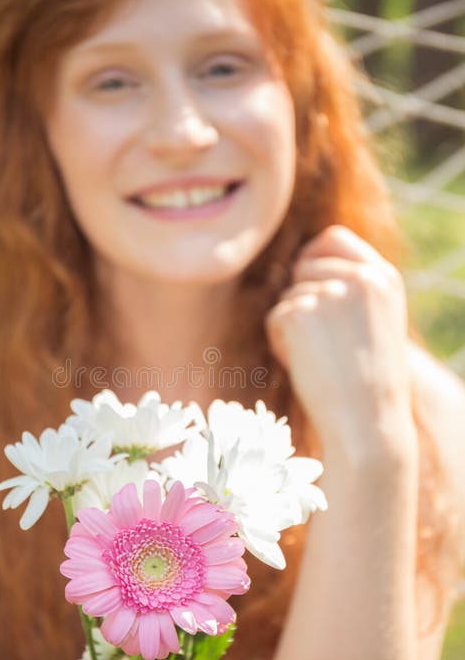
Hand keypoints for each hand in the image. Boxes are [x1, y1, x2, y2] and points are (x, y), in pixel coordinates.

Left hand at [265, 225, 413, 457]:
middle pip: (303, 266)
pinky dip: (281, 343)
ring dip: (292, 325)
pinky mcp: (302, 312)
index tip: (306, 280)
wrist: (367, 421)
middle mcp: (361, 278)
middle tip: (321, 339)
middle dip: (301, 298)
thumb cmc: (367, 381)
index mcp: (384, 277)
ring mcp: (332, 293)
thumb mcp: (374, 321)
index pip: (333, 238)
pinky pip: (275, 317)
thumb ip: (350, 289)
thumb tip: (301, 264)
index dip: (312, 256)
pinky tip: (305, 364)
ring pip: (288, 295)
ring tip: (319, 357)